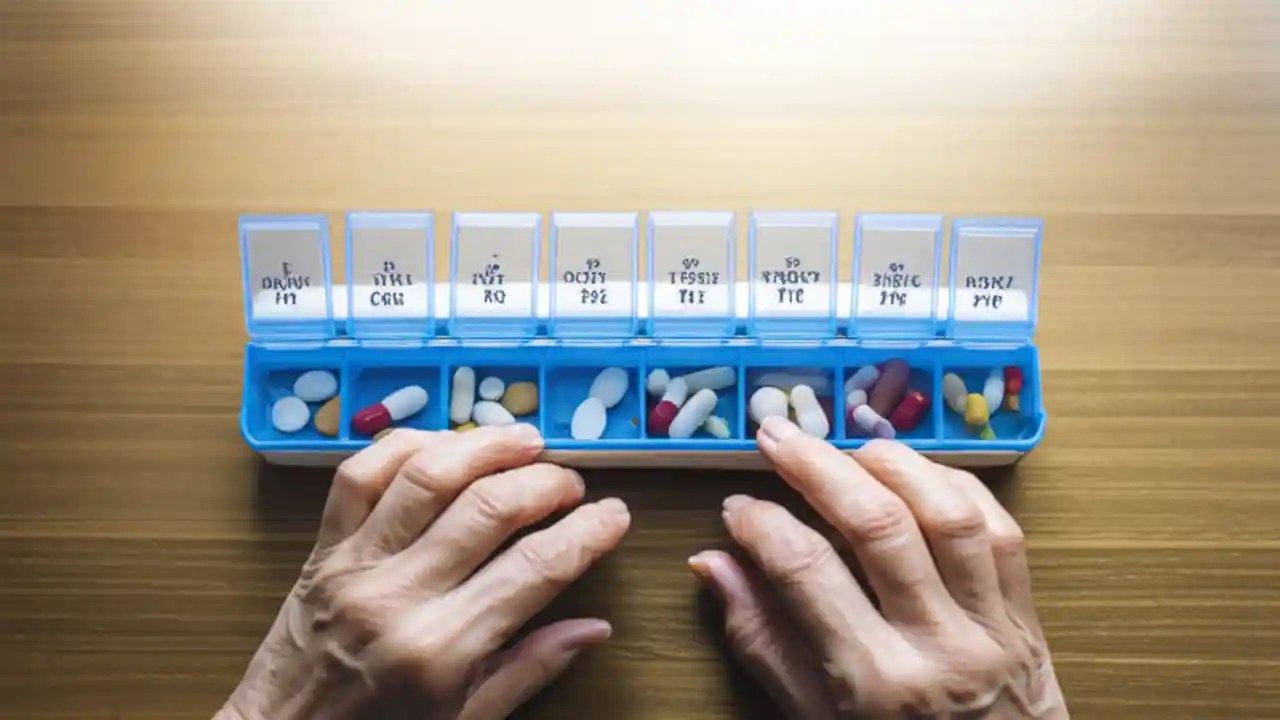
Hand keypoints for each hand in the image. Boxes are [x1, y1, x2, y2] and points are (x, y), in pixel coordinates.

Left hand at [217, 425, 630, 719]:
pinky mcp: (323, 548)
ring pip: (425, 475)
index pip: (534, 571)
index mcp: (440, 652)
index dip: (585, 534)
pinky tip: (446, 443)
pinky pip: (359, 475)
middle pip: (487, 509)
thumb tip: (595, 628)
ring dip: (483, 446)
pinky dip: (406, 445)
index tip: (613, 515)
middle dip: (544, 483)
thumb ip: (530, 670)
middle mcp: (398, 598)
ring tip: (524, 440)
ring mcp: (355, 565)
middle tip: (572, 482)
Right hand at [691, 417, 1066, 718]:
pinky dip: (957, 487)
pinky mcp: (1027, 616)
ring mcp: (992, 628)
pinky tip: (916, 473)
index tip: (736, 507)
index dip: (762, 525)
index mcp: (874, 683)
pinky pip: (1001, 531)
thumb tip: (711, 563)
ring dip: (894, 465)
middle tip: (776, 435)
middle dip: (818, 467)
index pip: (807, 572)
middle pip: (878, 526)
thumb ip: (762, 641)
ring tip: (847, 446)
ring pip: (948, 515)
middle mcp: (937, 648)